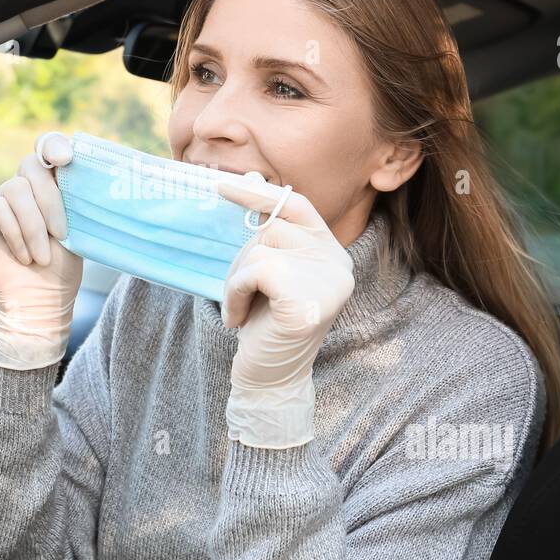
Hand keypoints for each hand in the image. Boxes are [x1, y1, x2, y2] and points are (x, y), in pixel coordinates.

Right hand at [0, 132, 83, 369]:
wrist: (38, 301)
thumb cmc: (61, 268)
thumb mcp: (76, 228)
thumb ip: (74, 197)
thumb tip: (84, 171)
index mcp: (47, 185)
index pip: (47, 148)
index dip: (54, 145)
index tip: (67, 159)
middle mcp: (21, 187)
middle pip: (31, 166)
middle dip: (50, 200)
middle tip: (61, 234)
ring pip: (15, 189)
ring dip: (34, 227)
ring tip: (42, 257)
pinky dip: (16, 234)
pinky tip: (24, 256)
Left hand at [214, 175, 355, 447]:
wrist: (270, 381)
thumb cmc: (266, 325)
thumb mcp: (271, 274)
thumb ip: (269, 235)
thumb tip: (251, 178)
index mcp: (333, 253)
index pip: (296, 206)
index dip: (259, 193)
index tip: (220, 184)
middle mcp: (339, 264)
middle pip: (270, 229)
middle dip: (242, 258)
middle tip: (242, 294)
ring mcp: (327, 283)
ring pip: (259, 249)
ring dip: (236, 280)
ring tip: (243, 309)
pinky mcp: (307, 302)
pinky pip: (254, 272)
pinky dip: (234, 294)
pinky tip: (239, 321)